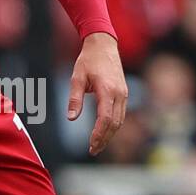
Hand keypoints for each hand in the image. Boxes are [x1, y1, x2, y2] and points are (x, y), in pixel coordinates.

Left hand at [67, 32, 127, 154]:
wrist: (103, 45)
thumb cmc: (88, 60)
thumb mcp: (76, 78)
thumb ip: (74, 99)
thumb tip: (71, 118)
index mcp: (107, 90)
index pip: (105, 118)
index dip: (99, 134)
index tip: (91, 145)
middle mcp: (119, 93)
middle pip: (115, 123)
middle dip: (104, 139)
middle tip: (93, 150)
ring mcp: (124, 93)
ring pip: (120, 120)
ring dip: (110, 135)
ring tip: (98, 145)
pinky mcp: (124, 93)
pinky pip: (121, 114)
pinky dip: (113, 126)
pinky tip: (105, 132)